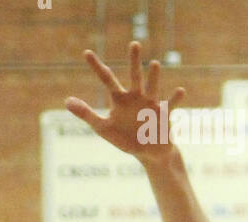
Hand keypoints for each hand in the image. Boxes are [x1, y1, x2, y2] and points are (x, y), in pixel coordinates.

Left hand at [66, 41, 185, 162]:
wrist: (148, 151)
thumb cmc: (125, 138)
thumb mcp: (103, 128)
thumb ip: (86, 114)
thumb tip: (67, 101)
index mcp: (120, 99)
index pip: (106, 79)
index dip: (96, 67)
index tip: (86, 53)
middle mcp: (136, 96)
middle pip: (134, 76)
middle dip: (133, 61)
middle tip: (134, 44)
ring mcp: (150, 104)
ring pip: (152, 87)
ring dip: (153, 77)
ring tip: (153, 64)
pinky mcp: (163, 115)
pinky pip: (169, 106)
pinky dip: (174, 99)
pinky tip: (180, 91)